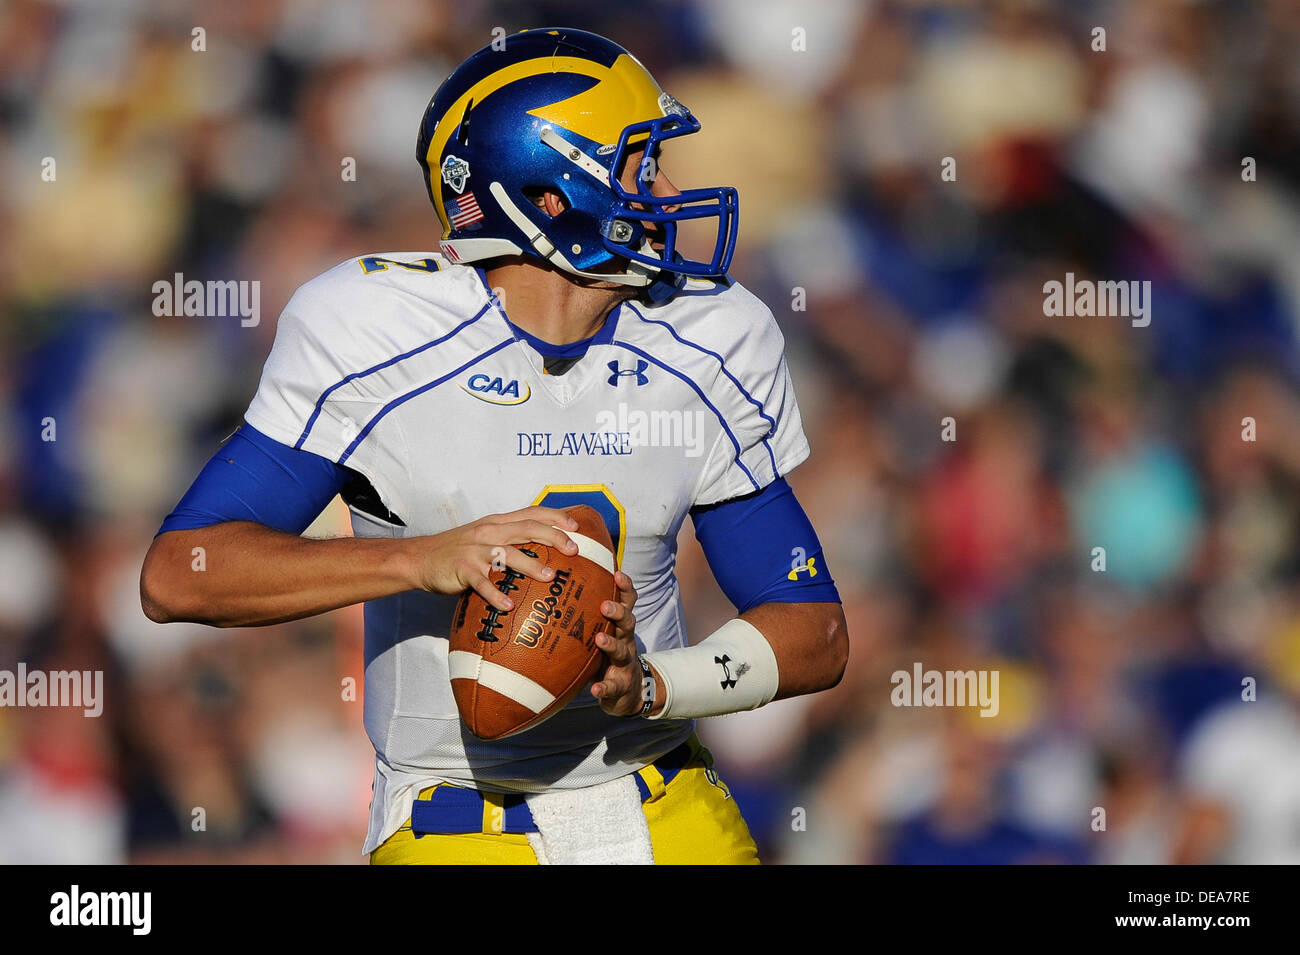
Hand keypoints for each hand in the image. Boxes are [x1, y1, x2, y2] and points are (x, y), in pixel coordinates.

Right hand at [409, 506, 578, 611]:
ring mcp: (475, 550)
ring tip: (550, 577)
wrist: (420, 558)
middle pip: (527, 529)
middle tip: (574, 550)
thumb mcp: (485, 536)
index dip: (555, 517)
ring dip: (531, 565)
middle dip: (554, 537)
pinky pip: (481, 583)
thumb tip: (543, 550)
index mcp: (497, 522)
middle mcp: (489, 532)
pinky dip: (496, 594)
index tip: (576, 527)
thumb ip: (509, 538)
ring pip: (507, 554)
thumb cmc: (458, 550)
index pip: (531, 513)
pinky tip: (509, 606)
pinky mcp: (462, 569)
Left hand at [591, 571, 662, 716]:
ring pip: (623, 651)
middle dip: (618, 612)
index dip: (625, 588)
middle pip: (628, 622)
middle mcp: (626, 641)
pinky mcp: (620, 686)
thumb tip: (554, 591)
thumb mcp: (602, 634)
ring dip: (612, 644)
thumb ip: (586, 617)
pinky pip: (613, 686)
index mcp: (619, 627)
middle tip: (605, 605)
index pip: (626, 602)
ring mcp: (625, 664)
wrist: (628, 692)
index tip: (617, 573)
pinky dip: (604, 687)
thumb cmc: (607, 656)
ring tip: (600, 639)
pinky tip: (595, 689)